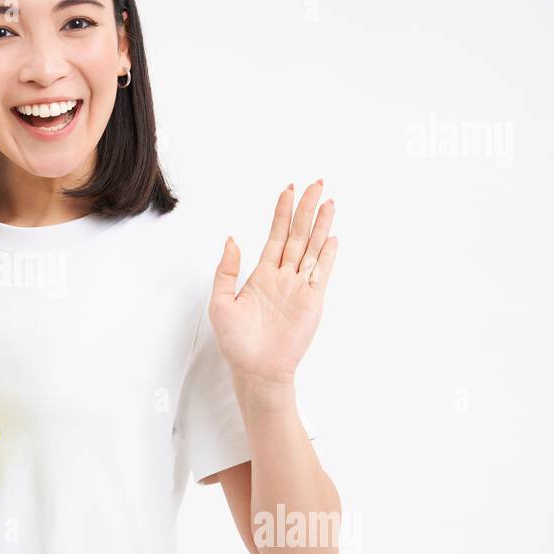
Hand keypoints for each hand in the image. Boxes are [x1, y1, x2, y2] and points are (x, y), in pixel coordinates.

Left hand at [208, 180, 337, 389]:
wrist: (255, 370)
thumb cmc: (236, 342)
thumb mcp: (220, 302)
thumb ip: (226, 270)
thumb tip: (232, 239)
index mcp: (261, 275)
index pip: (275, 235)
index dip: (282, 212)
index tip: (288, 190)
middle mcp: (283, 277)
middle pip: (297, 234)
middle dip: (306, 209)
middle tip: (316, 184)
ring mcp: (299, 288)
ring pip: (312, 248)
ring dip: (321, 225)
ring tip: (329, 202)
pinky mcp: (311, 301)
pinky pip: (321, 272)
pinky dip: (327, 254)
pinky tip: (332, 236)